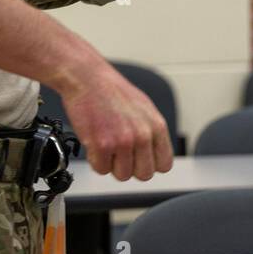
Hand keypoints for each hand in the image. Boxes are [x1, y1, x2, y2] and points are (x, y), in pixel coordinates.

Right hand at [59, 55, 173, 180]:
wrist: (88, 78)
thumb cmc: (113, 91)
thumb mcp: (144, 108)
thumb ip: (152, 132)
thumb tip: (155, 154)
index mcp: (156, 126)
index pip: (164, 164)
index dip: (149, 164)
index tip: (140, 160)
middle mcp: (143, 135)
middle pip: (144, 174)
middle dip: (131, 167)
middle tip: (120, 154)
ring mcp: (123, 141)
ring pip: (122, 175)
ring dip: (112, 164)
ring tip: (106, 145)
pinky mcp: (102, 145)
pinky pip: (101, 169)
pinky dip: (95, 160)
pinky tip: (95, 144)